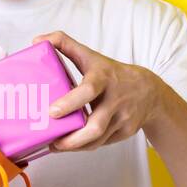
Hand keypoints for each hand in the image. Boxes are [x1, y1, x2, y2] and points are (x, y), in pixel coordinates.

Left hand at [31, 30, 164, 150]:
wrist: (148, 91)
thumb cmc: (112, 73)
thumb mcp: (90, 56)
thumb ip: (64, 44)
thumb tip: (38, 40)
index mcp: (104, 78)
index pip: (89, 90)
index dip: (70, 102)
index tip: (52, 112)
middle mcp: (115, 99)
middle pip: (95, 125)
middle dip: (72, 139)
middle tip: (52, 141)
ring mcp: (122, 117)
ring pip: (97, 140)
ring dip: (75, 146)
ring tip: (56, 146)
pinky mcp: (125, 131)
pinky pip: (102, 144)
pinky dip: (85, 146)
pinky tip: (72, 145)